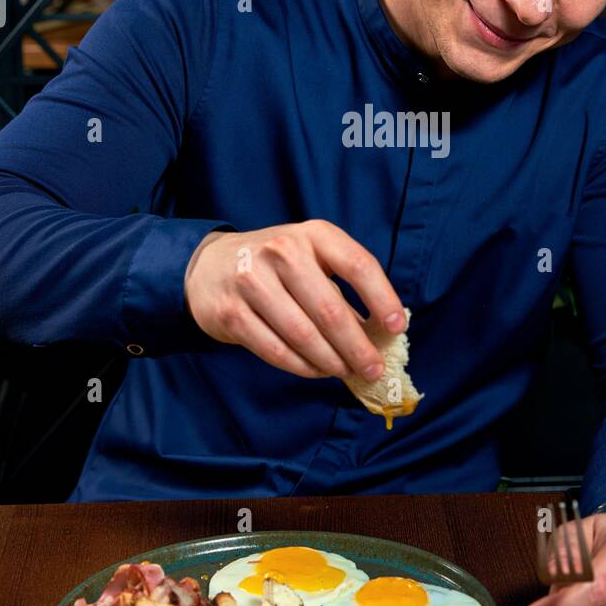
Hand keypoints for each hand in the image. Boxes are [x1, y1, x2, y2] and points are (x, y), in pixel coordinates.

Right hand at [184, 221, 404, 381]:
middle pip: (331, 309)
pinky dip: (302, 367)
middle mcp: (281, 251)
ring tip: (345, 371)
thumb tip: (378, 334)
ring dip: (331, 361)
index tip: (396, 327)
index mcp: (312, 234)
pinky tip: (317, 370)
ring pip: (303, 335)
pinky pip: (276, 350)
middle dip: (357, 346)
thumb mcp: (310, 259)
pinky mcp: (231, 312)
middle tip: (373, 368)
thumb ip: (342, 289)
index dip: (382, 299)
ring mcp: (252, 281)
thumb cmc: (275, 266)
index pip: (358, 265)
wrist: (209, 267)